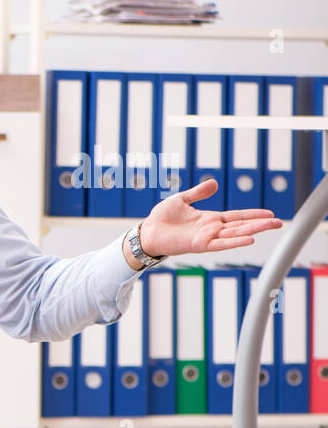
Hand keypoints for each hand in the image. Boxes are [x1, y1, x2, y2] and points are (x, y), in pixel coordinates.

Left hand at [138, 179, 282, 257]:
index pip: (237, 216)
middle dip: (260, 224)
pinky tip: (250, 239)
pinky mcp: (198, 245)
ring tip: (271, 227)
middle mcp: (212, 229)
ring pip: (235, 234)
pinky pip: (220, 243)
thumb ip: (199, 192)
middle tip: (280, 223)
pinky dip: (235, 242)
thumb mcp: (182, 199)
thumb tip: (215, 183)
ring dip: (253, 230)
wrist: (147, 231)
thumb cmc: (162, 218)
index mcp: (210, 219)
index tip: (270, 213)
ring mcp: (207, 238)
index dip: (253, 214)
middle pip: (241, 226)